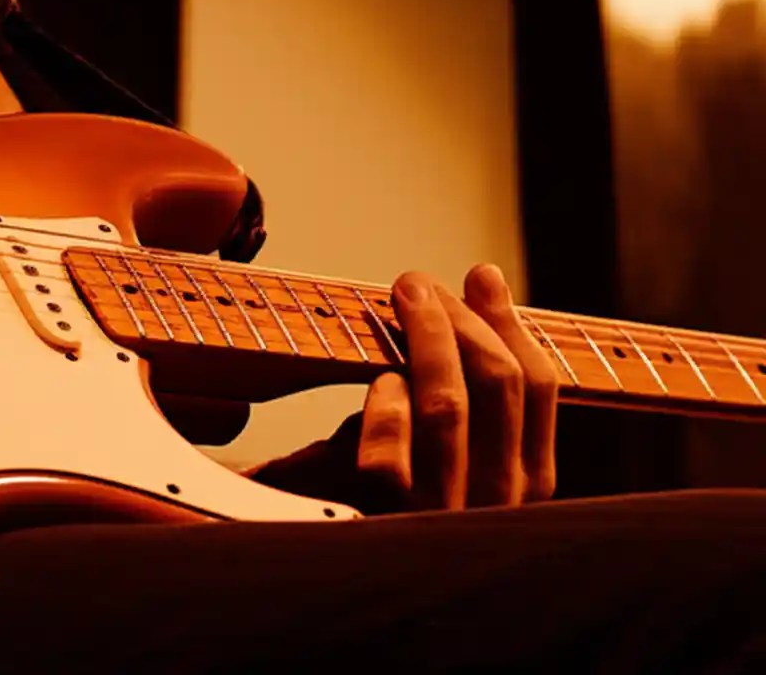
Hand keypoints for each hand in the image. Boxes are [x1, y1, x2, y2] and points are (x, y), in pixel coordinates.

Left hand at [252, 265, 558, 512]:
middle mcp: (497, 504)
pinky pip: (389, 453)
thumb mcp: (443, 457)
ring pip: (447, 405)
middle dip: (458, 318)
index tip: (480, 279)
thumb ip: (462, 398)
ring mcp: (444, 518)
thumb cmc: (382, 509)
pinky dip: (383, 406)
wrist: (326, 585)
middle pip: (496, 382)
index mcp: (526, 485)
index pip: (537, 386)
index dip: (508, 322)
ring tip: (398, 301)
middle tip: (418, 284)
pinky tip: (375, 384)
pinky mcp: (386, 525)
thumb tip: (464, 301)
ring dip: (421, 338)